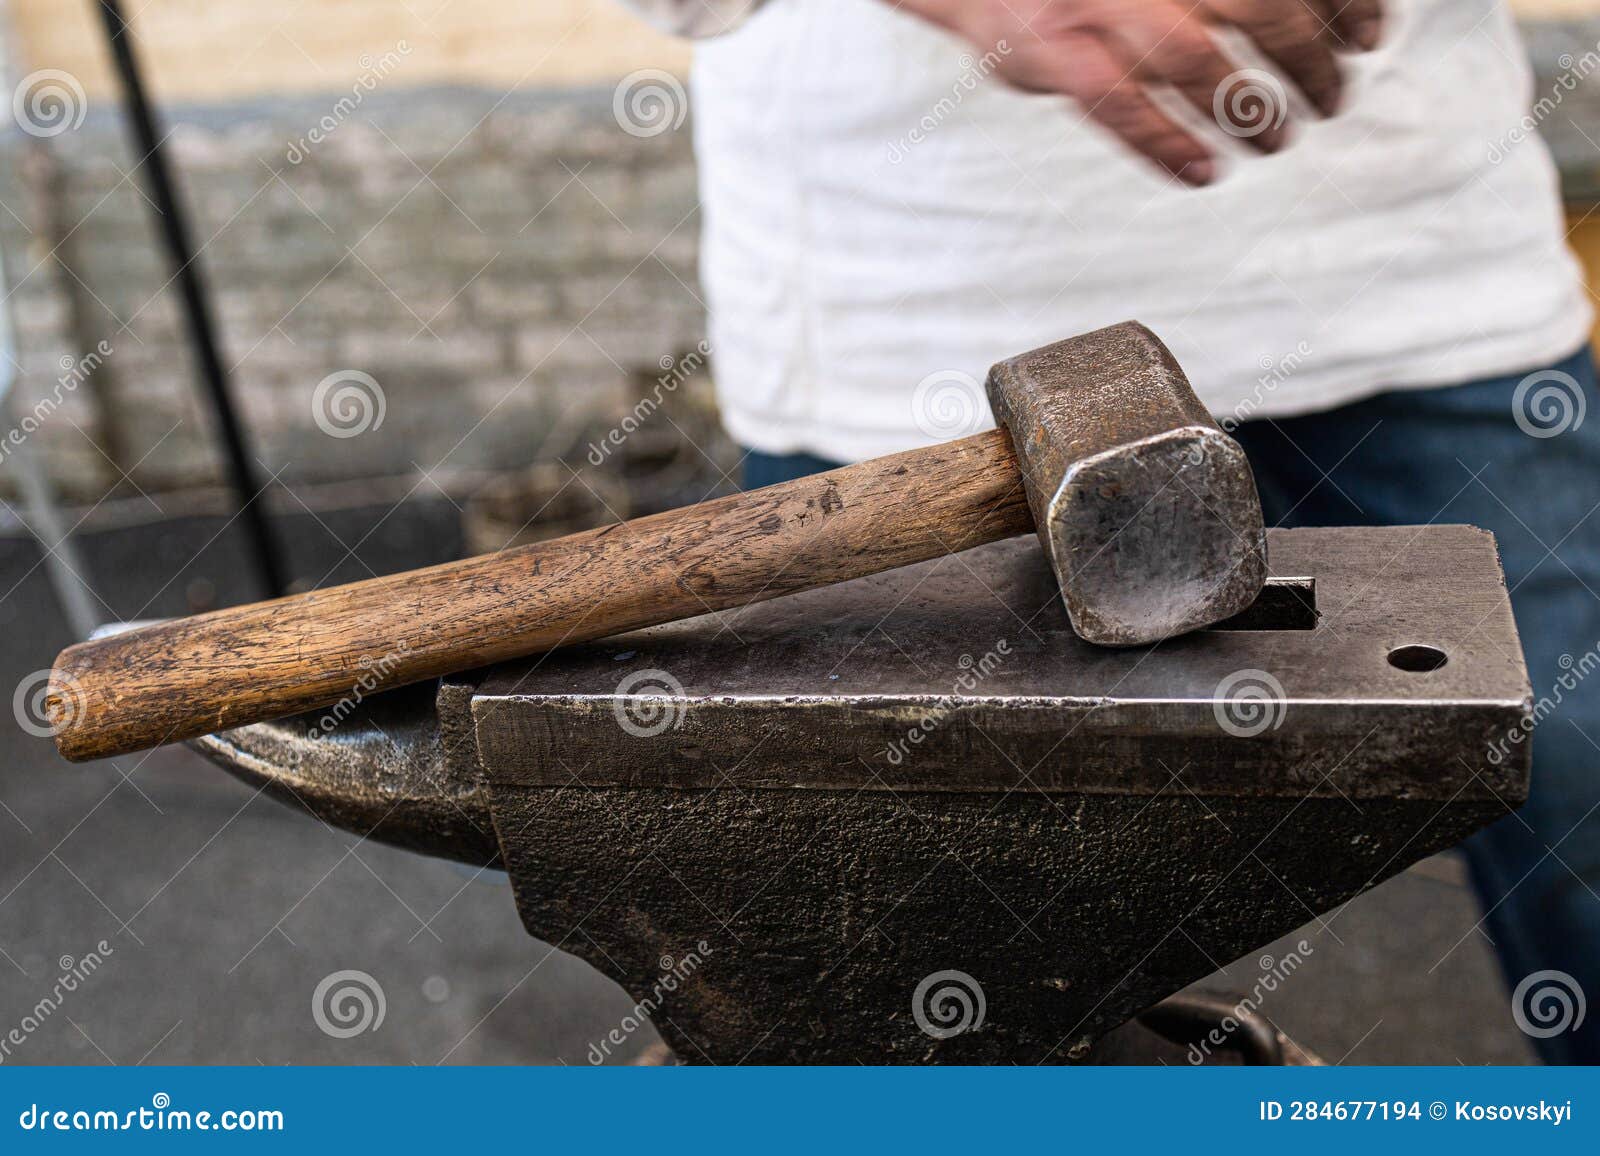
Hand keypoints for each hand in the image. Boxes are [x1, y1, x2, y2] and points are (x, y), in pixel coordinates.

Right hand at [896, 0, 1381, 183]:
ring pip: (1194, 57)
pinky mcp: (1052, 51)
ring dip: (1248, 108)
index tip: (1370, 32)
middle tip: (1331, 95)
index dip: (1343, 0)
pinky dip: (1167, 144)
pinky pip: (1117, 106)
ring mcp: (1097, 3)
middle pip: (1258, 4)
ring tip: (1278, 137)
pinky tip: (1204, 171)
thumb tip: (1324, 14)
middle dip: (1310, 56)